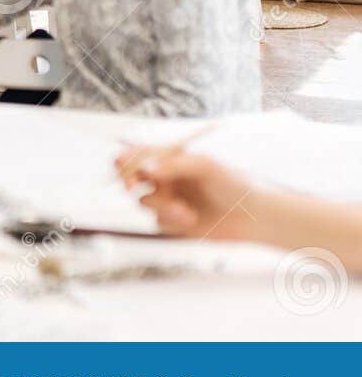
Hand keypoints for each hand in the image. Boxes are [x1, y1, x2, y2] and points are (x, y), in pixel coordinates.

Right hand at [115, 148, 258, 240]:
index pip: (136, 154)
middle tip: (134, 188)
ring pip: (143, 202)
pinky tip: (191, 219)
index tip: (124, 166)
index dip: (125, 159)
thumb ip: (173, 165)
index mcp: (169, 159)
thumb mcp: (205, 166)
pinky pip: (156, 221)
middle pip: (129, 177)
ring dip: (161, 206)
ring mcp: (166, 200)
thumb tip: (144, 168)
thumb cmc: (232, 184)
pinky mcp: (171, 222)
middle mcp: (164, 178)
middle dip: (129, 182)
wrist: (252, 217)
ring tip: (185, 211)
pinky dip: (171, 220)